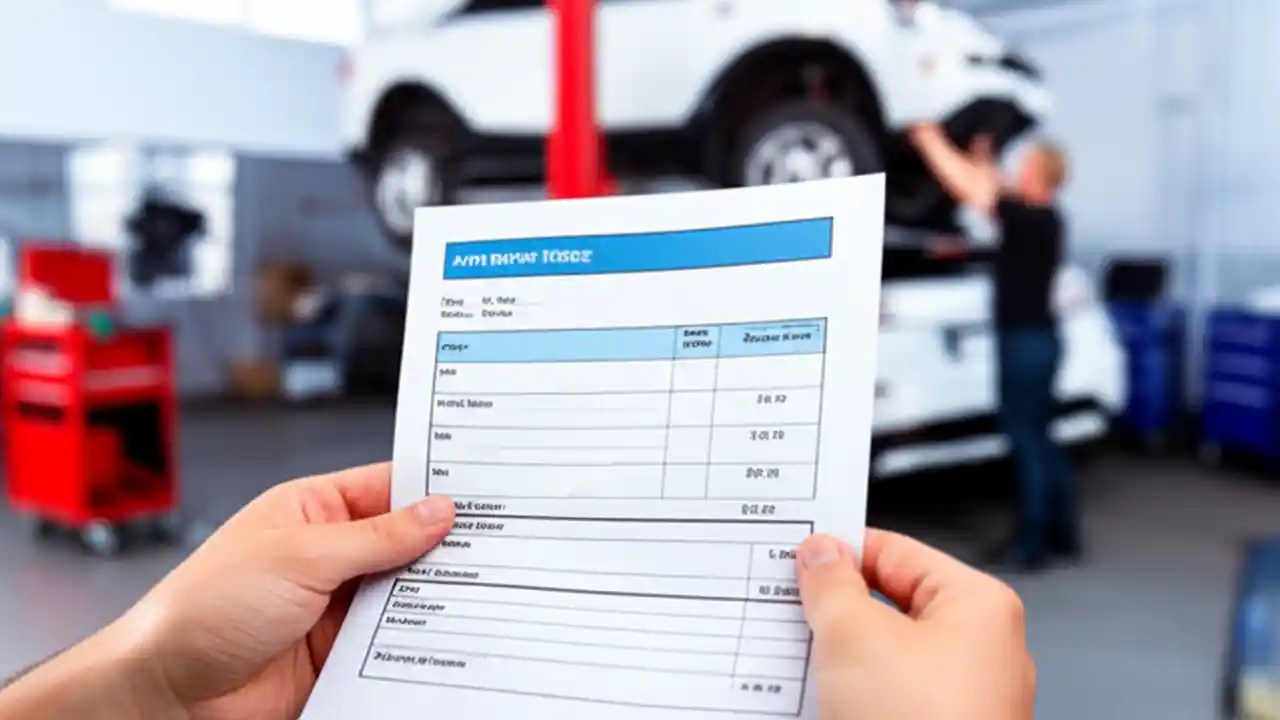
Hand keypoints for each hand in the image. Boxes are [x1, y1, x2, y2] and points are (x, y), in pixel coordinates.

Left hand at [0, 463, 454, 719]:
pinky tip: (449, 633)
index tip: (485, 493)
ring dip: (435, 595)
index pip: (388, 487)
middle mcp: (329, 553)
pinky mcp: (340, 653)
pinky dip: (420, 638)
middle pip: (405, 542)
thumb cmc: (205, 607)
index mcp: (313, 509)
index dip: (434, 488)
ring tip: (484, 588)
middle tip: (499, 543)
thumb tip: (438, 512)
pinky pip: (394, 639)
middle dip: (444, 545)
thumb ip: (377, 537)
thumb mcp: (301, 556)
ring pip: (406, 593)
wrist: (167, 691)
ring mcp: (336, 605)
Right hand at [796, 531, 1035, 719]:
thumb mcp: (853, 637)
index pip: (895, 552)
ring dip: (838, 657)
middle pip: (891, 605)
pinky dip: (852, 696)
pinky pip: (889, 699)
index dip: (840, 551)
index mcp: (977, 606)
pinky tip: (813, 700)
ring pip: (886, 657)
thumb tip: (821, 554)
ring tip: (791, 655)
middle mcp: (981, 650)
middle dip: (835, 608)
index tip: (793, 557)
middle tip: (784, 605)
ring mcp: (963, 700)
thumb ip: (831, 585)